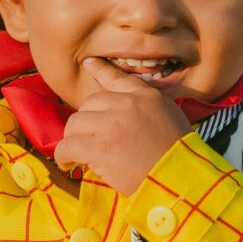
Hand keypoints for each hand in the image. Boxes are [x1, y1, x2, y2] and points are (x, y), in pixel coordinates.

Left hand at [53, 57, 190, 193]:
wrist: (178, 178)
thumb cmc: (177, 153)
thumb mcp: (169, 115)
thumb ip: (145, 102)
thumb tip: (122, 99)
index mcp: (144, 96)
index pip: (116, 77)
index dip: (99, 70)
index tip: (88, 64)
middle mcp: (126, 104)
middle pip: (88, 104)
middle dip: (86, 123)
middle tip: (90, 140)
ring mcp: (110, 124)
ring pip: (74, 123)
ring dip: (74, 139)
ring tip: (78, 154)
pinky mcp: (99, 147)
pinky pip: (68, 146)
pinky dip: (64, 156)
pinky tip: (69, 163)